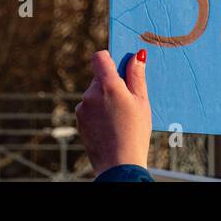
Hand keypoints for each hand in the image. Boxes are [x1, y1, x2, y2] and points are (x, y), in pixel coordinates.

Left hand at [76, 49, 151, 173]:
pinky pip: (89, 108)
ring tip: (119, 117)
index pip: (100, 57)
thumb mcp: (141, 101)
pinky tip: (110, 125)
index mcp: (107, 85)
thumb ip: (137, 76)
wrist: (119, 164)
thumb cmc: (135, 132)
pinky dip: (98, 112)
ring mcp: (82, 108)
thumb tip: (137, 56)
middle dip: (111, 84)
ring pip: (94, 94)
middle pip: (99, 78)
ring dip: (104, 99)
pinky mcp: (79, 121)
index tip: (119, 67)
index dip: (109, 58)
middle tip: (127, 100)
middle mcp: (90, 94)